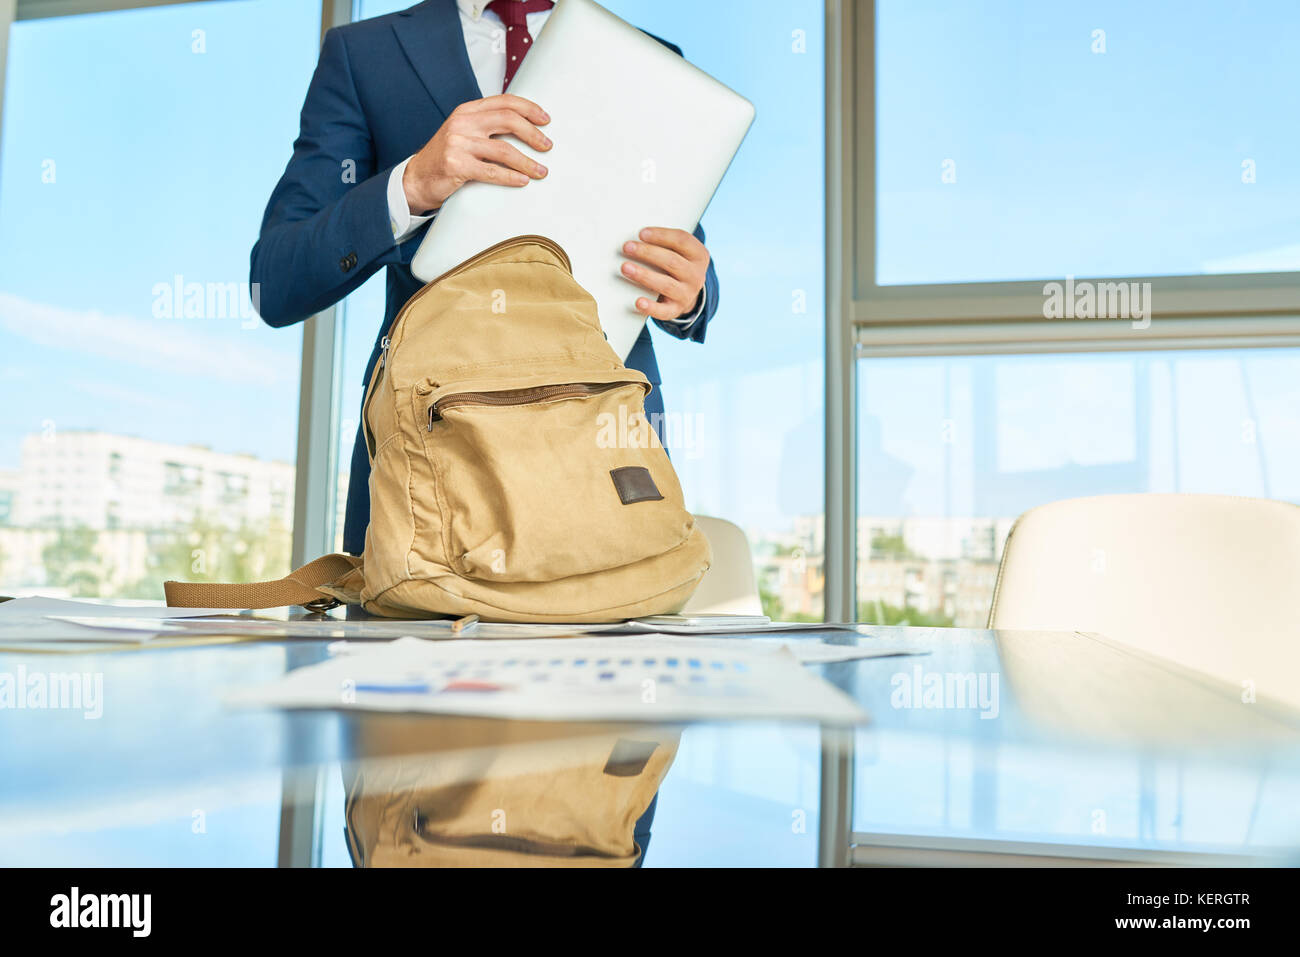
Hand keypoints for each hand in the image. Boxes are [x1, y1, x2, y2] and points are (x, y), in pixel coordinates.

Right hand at [402, 94, 551, 213]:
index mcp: (467, 111)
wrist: (416, 178)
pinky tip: (522, 181)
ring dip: (527, 162)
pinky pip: (492, 171)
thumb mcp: (464, 133)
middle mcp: (462, 122)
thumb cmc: (446, 157)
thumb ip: (487, 127)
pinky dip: (511, 177)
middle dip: (533, 134)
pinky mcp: (456, 165)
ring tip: (541, 171)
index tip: (546, 119)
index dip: (529, 108)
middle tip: (548, 146)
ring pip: (504, 149)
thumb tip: (525, 128)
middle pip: (508, 120)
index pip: (504, 101)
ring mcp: (458, 143)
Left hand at [621, 228, 709, 320]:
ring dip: (644, 275)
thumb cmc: (676, 266)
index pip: (682, 241)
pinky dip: (650, 307)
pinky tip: (638, 301)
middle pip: (672, 261)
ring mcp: (687, 294)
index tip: (642, 233)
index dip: (661, 235)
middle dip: (647, 253)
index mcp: (698, 255)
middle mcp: (696, 275)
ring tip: (625, 268)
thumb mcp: (679, 251)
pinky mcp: (676, 309)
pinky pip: (663, 311)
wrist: (687, 294)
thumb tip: (637, 238)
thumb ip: (665, 243)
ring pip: (666, 284)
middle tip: (627, 247)